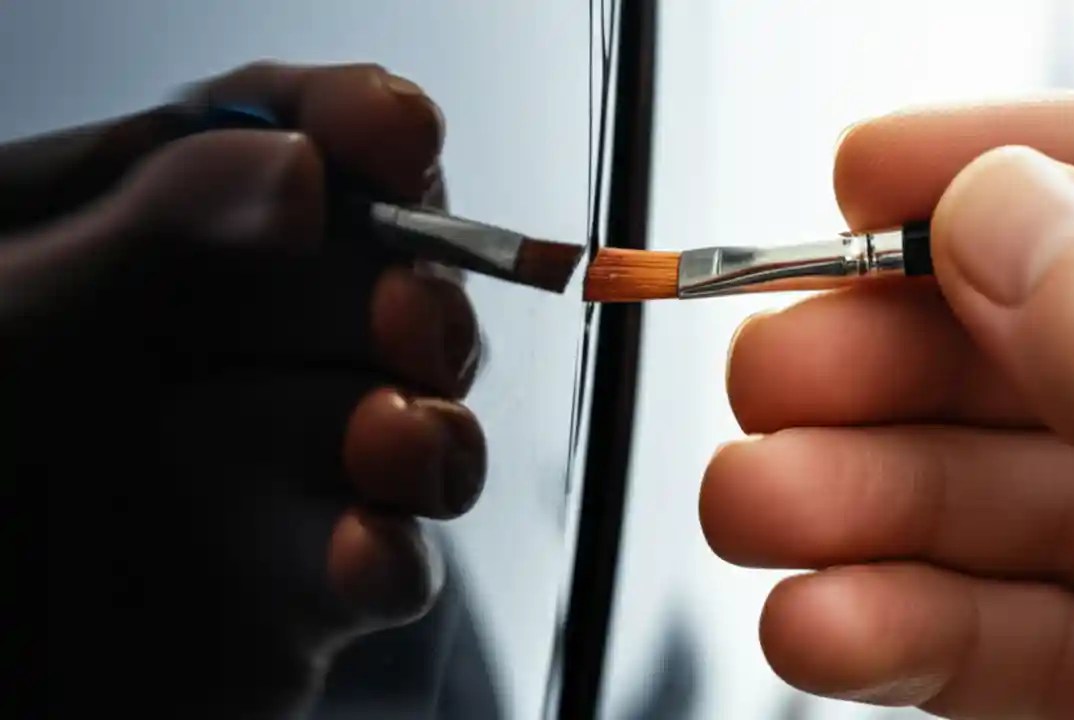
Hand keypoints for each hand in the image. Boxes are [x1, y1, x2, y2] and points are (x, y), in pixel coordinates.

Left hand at [7, 62, 485, 717]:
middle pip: (359, 280)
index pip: (245, 147)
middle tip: (409, 318)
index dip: (338, 125)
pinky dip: (395, 556)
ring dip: (425, 425)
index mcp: (107, 254)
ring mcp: (253, 474)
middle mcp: (195, 355)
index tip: (395, 134)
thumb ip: (138, 241)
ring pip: (401, 417)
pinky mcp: (294, 593)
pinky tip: (364, 552)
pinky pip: (388, 561)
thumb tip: (292, 167)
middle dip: (404, 290)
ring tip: (396, 443)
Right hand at [701, 89, 1073, 717]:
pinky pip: (1014, 639)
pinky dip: (899, 628)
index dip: (1045, 155)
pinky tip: (821, 619)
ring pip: (1017, 499)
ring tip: (756, 505)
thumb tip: (1007, 213)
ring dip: (859, 503)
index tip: (876, 173)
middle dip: (897, 361)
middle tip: (777, 369)